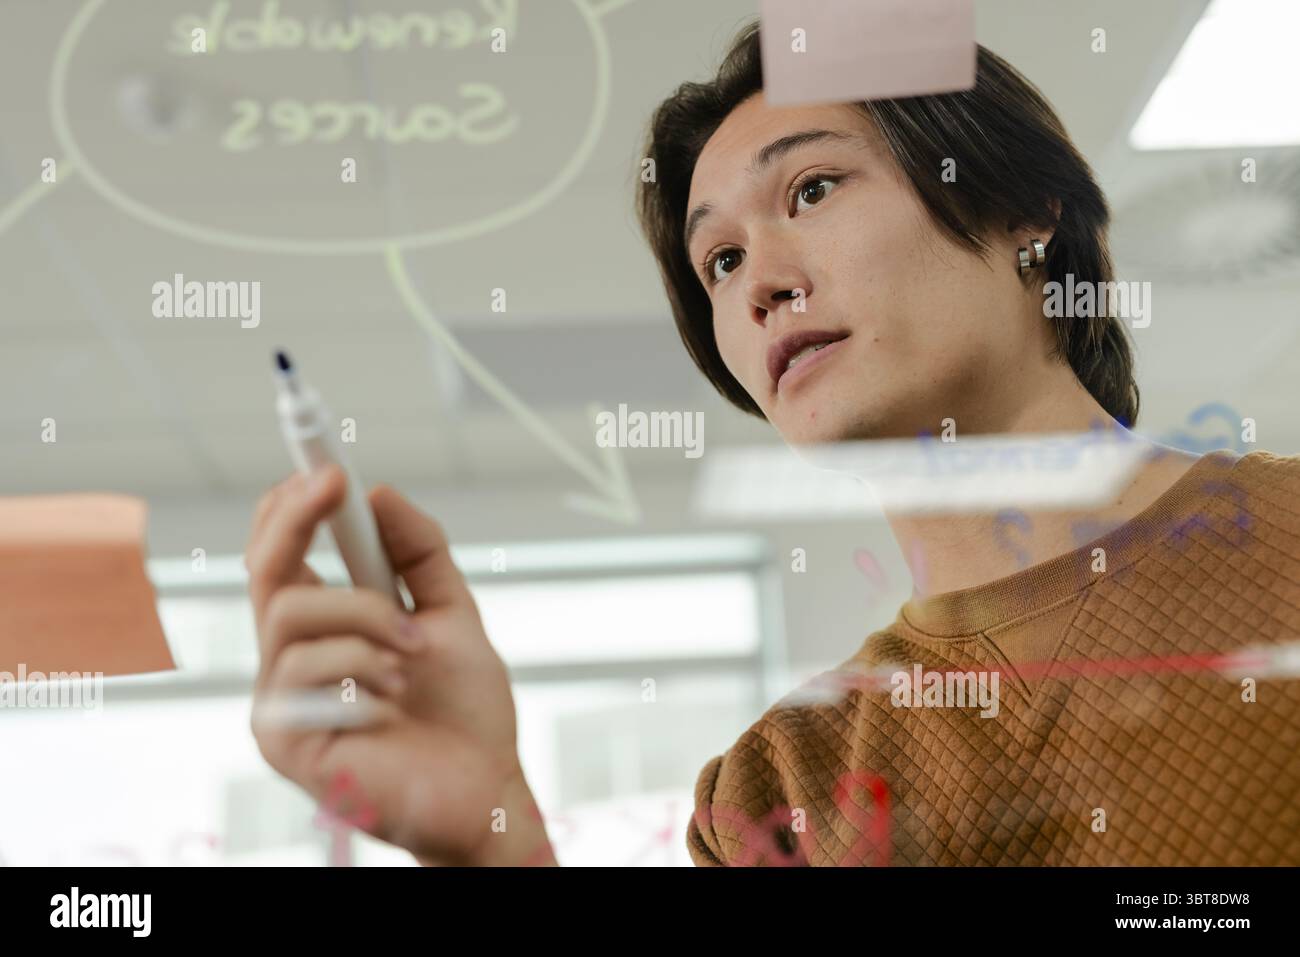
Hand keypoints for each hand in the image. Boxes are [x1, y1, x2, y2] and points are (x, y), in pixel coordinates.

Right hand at [244, 465, 553, 864]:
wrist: (485, 790)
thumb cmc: (464, 712)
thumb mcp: (451, 614)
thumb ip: (419, 554)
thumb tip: (378, 491)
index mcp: (326, 626)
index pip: (283, 553)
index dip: (290, 503)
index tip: (323, 460)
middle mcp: (292, 658)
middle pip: (263, 569)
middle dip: (296, 517)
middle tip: (336, 485)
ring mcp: (281, 700)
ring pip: (292, 614)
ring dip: (368, 617)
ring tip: (415, 652)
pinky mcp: (283, 739)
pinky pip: (306, 672)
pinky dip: (364, 671)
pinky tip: (395, 701)